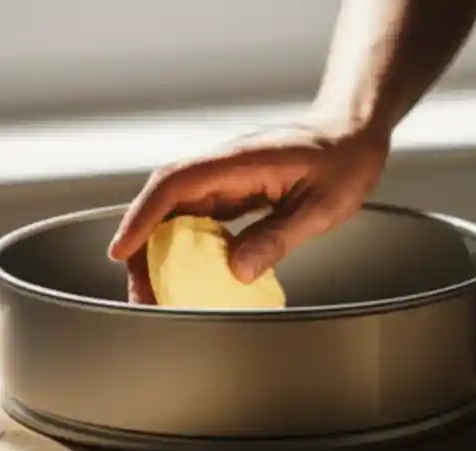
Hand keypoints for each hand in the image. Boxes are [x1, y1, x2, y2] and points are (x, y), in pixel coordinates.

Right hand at [109, 118, 390, 302]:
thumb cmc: (344, 162)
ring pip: (176, 209)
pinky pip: (198, 216)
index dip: (142, 218)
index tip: (122, 251)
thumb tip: (237, 271)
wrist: (353, 133)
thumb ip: (278, 236)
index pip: (175, 184)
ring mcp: (227, 177)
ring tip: (158, 290)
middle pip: (164, 200)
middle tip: (142, 292)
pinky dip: (185, 243)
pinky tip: (189, 272)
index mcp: (240, 162)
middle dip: (142, 245)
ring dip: (160, 247)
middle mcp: (225, 166)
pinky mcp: (235, 189)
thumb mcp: (321, 207)